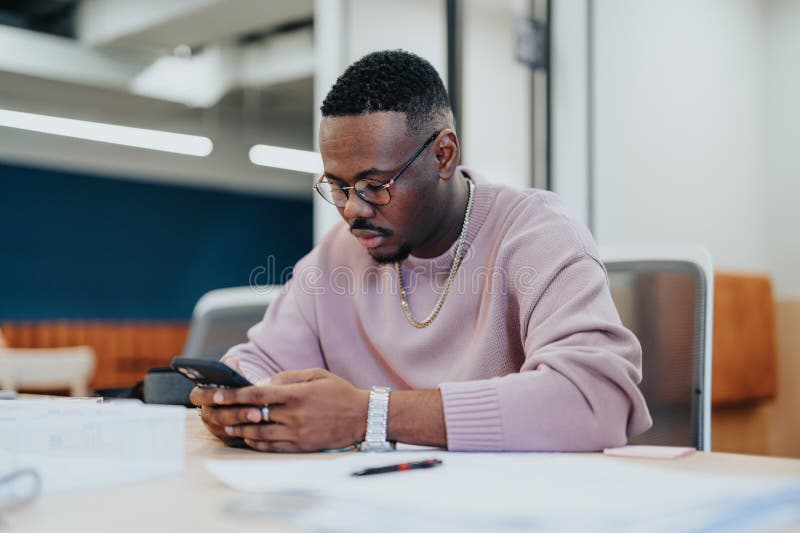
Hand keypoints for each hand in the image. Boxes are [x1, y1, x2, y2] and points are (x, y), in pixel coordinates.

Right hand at [190, 357, 254, 446]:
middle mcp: (207, 413)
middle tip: (254, 411)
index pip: (198, 396)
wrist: (240, 402)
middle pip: (218, 415)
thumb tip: (233, 361)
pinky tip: (262, 426)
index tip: (219, 394)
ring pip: (228, 427)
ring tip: (260, 416)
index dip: (208, 395)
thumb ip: (230, 370)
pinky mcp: (227, 438)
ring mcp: (216, 427)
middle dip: (237, 413)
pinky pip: (236, 437)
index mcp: (202, 396)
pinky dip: (248, 431)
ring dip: (245, 422)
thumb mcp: (231, 377)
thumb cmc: (234, 386)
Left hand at [191, 368, 369, 452]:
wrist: (362, 417)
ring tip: (225, 425)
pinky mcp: (300, 447)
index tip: (215, 393)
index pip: (256, 394)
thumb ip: (287, 378)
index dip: (232, 394)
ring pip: (258, 434)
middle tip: (211, 411)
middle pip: (252, 415)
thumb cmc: (339, 392)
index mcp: (295, 394)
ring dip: (239, 430)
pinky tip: (248, 437)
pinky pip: (271, 447)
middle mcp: (293, 415)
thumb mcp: (315, 375)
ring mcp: (296, 433)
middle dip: (228, 413)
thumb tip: (262, 383)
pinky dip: (255, 442)